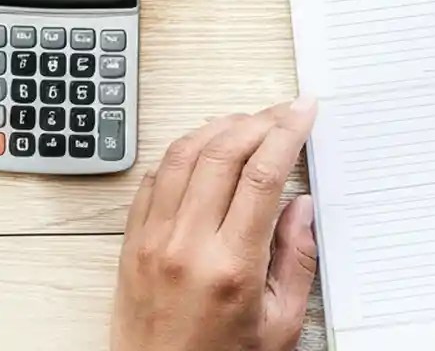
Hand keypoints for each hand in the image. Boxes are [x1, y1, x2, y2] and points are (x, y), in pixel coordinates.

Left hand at [111, 98, 317, 350]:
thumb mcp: (280, 324)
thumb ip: (296, 259)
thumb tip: (302, 206)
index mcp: (232, 266)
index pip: (263, 174)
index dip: (287, 132)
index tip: (304, 111)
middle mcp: (187, 245)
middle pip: (223, 153)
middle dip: (258, 120)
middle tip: (282, 111)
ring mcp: (153, 241)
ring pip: (184, 155)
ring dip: (219, 127)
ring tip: (246, 122)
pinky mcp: (131, 244)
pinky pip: (154, 179)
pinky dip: (182, 152)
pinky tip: (204, 149)